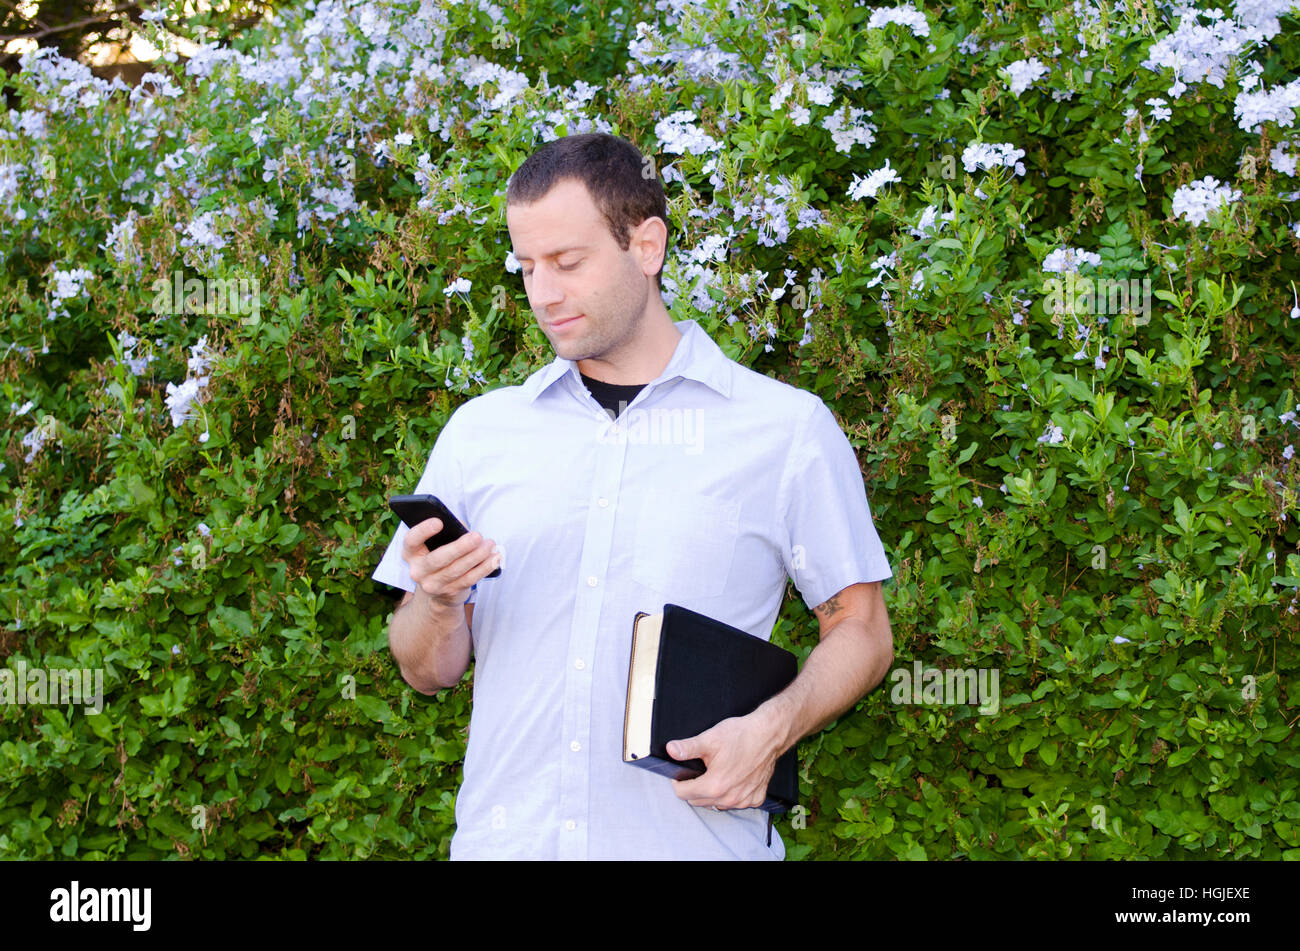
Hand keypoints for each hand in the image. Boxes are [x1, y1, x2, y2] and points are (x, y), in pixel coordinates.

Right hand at [402, 517, 499, 606]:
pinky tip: (494, 558)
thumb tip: (463, 527)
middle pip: (438, 558)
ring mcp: (433, 584)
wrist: (439, 590)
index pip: (411, 540)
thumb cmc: (440, 555)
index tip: (439, 522)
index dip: (423, 530)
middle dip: (460, 547)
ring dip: (477, 556)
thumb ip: (447, 533)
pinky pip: (469, 579)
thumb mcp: (436, 544)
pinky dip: (484, 568)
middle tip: (477, 536)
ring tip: (490, 545)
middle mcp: (418, 571)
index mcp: (411, 553)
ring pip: (457, 569)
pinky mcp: (450, 592)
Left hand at [667, 708, 784, 810]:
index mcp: (714, 786)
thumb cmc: (741, 735)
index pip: (683, 794)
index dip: (678, 781)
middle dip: (693, 788)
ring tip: (714, 773)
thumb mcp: (710, 739)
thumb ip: (688, 748)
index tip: (682, 772)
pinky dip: (730, 794)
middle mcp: (729, 798)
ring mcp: (743, 800)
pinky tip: (732, 779)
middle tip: (699, 770)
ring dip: (710, 793)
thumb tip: (670, 750)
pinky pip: (735, 803)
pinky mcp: (755, 798)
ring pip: (715, 804)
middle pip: (697, 801)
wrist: (769, 734)